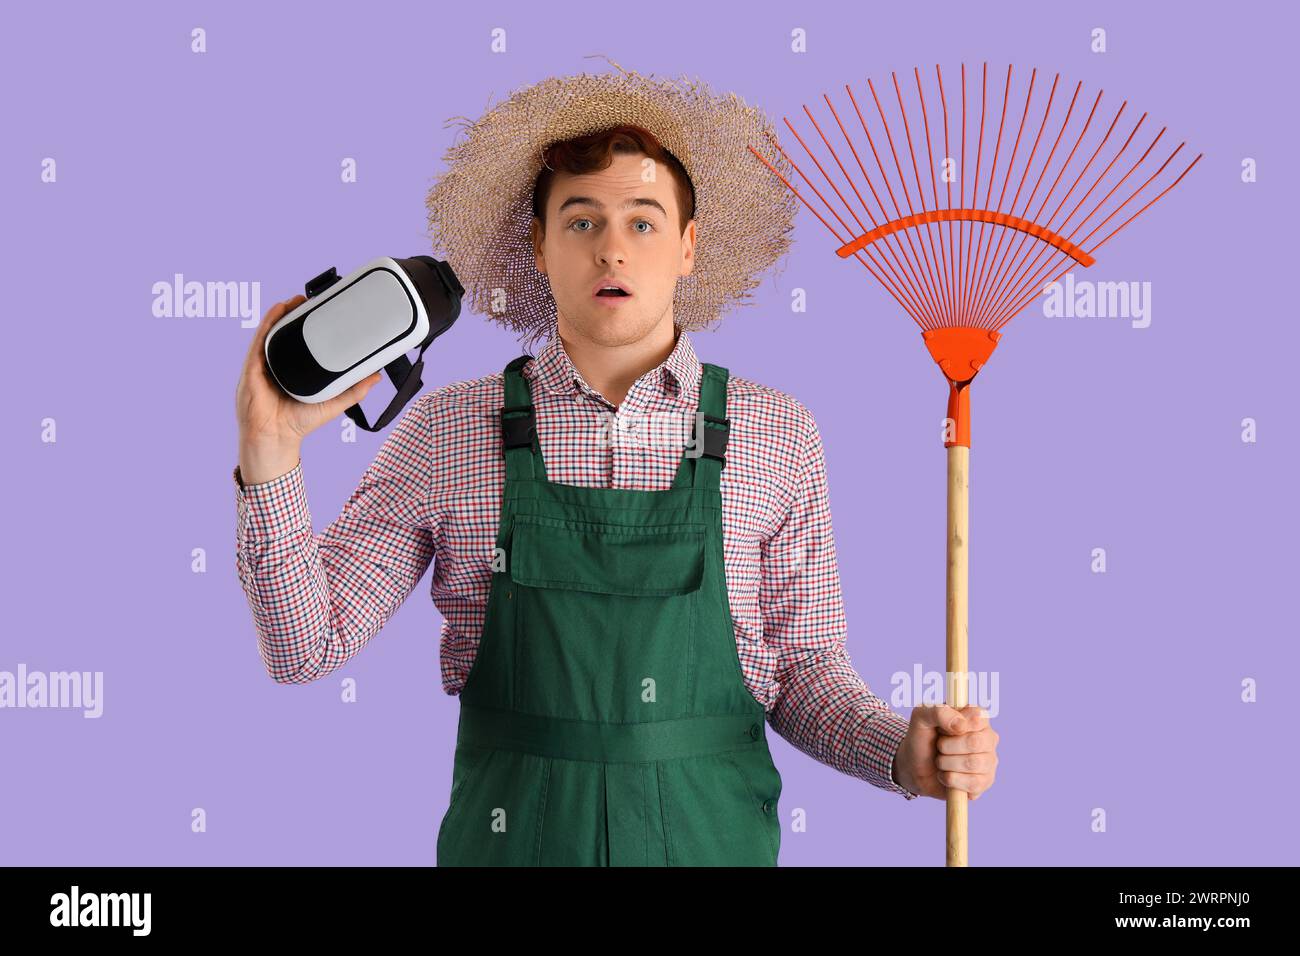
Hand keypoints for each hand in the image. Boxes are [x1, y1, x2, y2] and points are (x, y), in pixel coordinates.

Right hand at [235, 294, 383, 445]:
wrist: (276, 438)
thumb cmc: (299, 423)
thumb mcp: (333, 403)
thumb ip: (354, 390)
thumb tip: (375, 376)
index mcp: (295, 372)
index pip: (303, 344)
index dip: (311, 327)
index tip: (322, 310)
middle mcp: (278, 366)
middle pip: (286, 334)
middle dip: (296, 314)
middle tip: (310, 298)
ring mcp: (264, 366)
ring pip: (272, 333)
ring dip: (282, 313)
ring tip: (296, 299)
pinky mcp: (253, 368)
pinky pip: (260, 341)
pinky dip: (268, 324)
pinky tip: (277, 310)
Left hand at [891, 704, 998, 800]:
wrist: (913, 768)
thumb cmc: (921, 739)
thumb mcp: (921, 718)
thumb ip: (938, 712)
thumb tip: (960, 725)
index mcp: (977, 718)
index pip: (976, 718)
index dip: (952, 726)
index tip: (941, 729)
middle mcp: (988, 738)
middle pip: (975, 742)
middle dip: (946, 746)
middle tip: (938, 747)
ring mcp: (989, 761)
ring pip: (973, 763)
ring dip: (946, 763)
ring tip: (941, 761)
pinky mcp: (985, 782)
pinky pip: (972, 783)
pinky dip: (951, 780)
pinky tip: (945, 775)